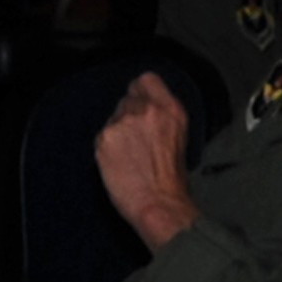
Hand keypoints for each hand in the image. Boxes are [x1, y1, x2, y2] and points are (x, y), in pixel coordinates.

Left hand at [95, 72, 201, 249]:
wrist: (158, 202)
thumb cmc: (171, 179)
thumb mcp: (179, 136)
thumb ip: (162, 117)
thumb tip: (146, 111)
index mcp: (170, 108)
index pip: (146, 80)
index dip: (140, 91)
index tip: (139, 102)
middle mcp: (146, 110)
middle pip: (127, 99)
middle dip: (128, 116)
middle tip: (135, 141)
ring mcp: (123, 122)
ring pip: (113, 118)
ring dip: (117, 132)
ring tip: (129, 156)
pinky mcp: (105, 138)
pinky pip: (102, 136)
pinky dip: (107, 147)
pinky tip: (118, 163)